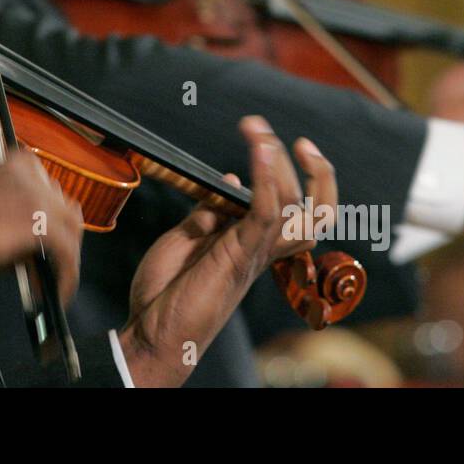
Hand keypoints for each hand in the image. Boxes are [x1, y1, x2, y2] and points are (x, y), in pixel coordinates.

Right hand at [0, 150, 84, 301]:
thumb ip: (6, 212)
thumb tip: (23, 243)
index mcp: (13, 162)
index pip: (46, 191)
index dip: (46, 222)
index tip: (38, 244)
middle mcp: (30, 172)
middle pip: (62, 208)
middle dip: (55, 239)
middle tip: (41, 266)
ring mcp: (37, 194)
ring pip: (71, 227)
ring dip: (63, 256)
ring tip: (49, 282)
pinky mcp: (40, 222)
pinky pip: (67, 252)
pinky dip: (66, 275)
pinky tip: (56, 292)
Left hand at [117, 116, 337, 386]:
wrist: (151, 333)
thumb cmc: (167, 293)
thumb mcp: (189, 237)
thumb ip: (212, 212)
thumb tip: (229, 180)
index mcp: (254, 245)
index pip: (300, 212)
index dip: (307, 179)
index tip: (283, 143)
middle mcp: (263, 249)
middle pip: (313, 209)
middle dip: (310, 168)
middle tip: (270, 130)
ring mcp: (254, 253)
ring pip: (294, 206)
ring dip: (278, 161)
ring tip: (260, 133)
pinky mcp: (238, 255)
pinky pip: (266, 213)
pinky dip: (265, 179)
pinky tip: (258, 151)